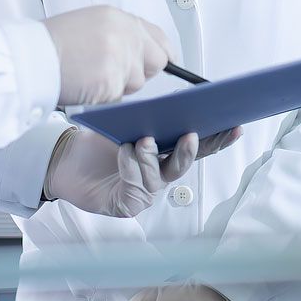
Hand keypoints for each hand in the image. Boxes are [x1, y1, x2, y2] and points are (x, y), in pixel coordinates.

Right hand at [43, 6, 170, 104]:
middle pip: (156, 61)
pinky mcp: (112, 80)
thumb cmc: (50, 45)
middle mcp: (124, 34)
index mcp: (117, 17)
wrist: (29, 59)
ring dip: (118, 86)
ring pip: (136, 83)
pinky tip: (84, 86)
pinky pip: (119, 97)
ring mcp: (120, 57)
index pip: (157, 35)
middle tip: (113, 74)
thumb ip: (118, 35)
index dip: (163, 51)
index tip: (167, 60)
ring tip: (88, 76)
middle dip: (140, 72)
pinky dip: (104, 98)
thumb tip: (140, 52)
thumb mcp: (88, 25)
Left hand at [44, 126, 242, 217]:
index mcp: (166, 152)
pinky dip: (131, 166)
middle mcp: (161, 173)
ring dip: (151, 157)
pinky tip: (124, 152)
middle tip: (190, 135)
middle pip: (185, 164)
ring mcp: (147, 191)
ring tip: (142, 140)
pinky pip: (136, 186)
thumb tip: (176, 97)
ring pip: (159, 176)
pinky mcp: (129, 204)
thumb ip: (151, 113)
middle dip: (190, 150)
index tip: (235, 126)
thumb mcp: (127, 120)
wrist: (66, 159)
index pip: (200, 146)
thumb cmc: (99, 140)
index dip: (219, 139)